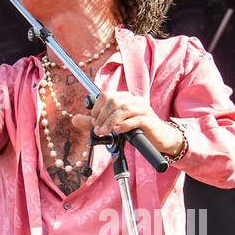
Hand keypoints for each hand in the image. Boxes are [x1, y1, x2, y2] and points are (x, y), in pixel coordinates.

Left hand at [69, 91, 185, 156]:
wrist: (160, 139)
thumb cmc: (137, 131)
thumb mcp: (114, 126)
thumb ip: (94, 123)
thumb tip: (74, 119)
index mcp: (125, 98)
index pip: (106, 95)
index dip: (97, 109)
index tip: (93, 123)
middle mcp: (134, 100)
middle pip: (114, 101)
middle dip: (102, 117)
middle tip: (97, 131)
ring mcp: (143, 109)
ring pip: (123, 109)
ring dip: (110, 122)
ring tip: (104, 133)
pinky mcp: (149, 120)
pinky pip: (135, 119)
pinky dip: (124, 125)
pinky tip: (117, 131)